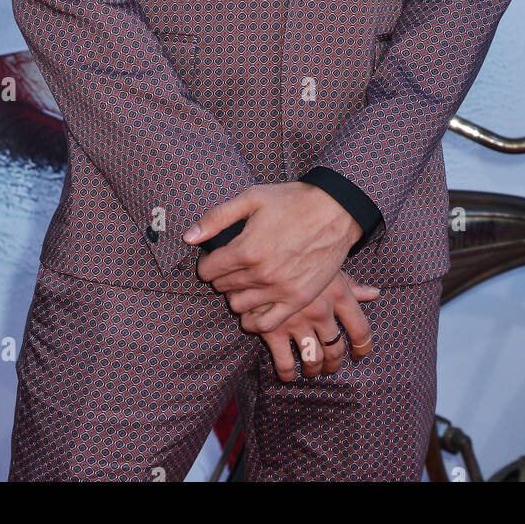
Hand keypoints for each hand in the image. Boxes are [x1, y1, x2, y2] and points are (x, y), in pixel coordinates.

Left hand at [184, 182, 362, 332]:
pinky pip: (266, 324)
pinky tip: (254, 308)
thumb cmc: (292, 201)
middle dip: (222, 277)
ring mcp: (280, 290)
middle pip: (222, 288)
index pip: (208, 270)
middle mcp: (261, 274)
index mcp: (246, 249)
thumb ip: (217, 218)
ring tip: (245, 282)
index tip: (215, 257)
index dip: (207, 263)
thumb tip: (189, 237)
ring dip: (236, 295)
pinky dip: (254, 321)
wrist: (335, 211)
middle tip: (232, 266)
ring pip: (239, 306)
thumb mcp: (252, 198)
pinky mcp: (298, 300)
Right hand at [258, 271, 379, 381]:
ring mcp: (297, 321)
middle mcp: (321, 310)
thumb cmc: (298, 259)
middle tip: (330, 367)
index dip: (363, 347)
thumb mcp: (327, 266)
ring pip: (314, 360)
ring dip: (314, 370)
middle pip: (336, 349)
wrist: (260, 255)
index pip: (360, 329)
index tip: (359, 354)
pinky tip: (288, 375)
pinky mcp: (273, 329)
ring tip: (312, 370)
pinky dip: (288, 374)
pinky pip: (285, 363)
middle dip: (334, 364)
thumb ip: (351, 285)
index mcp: (338, 293)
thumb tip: (375, 293)